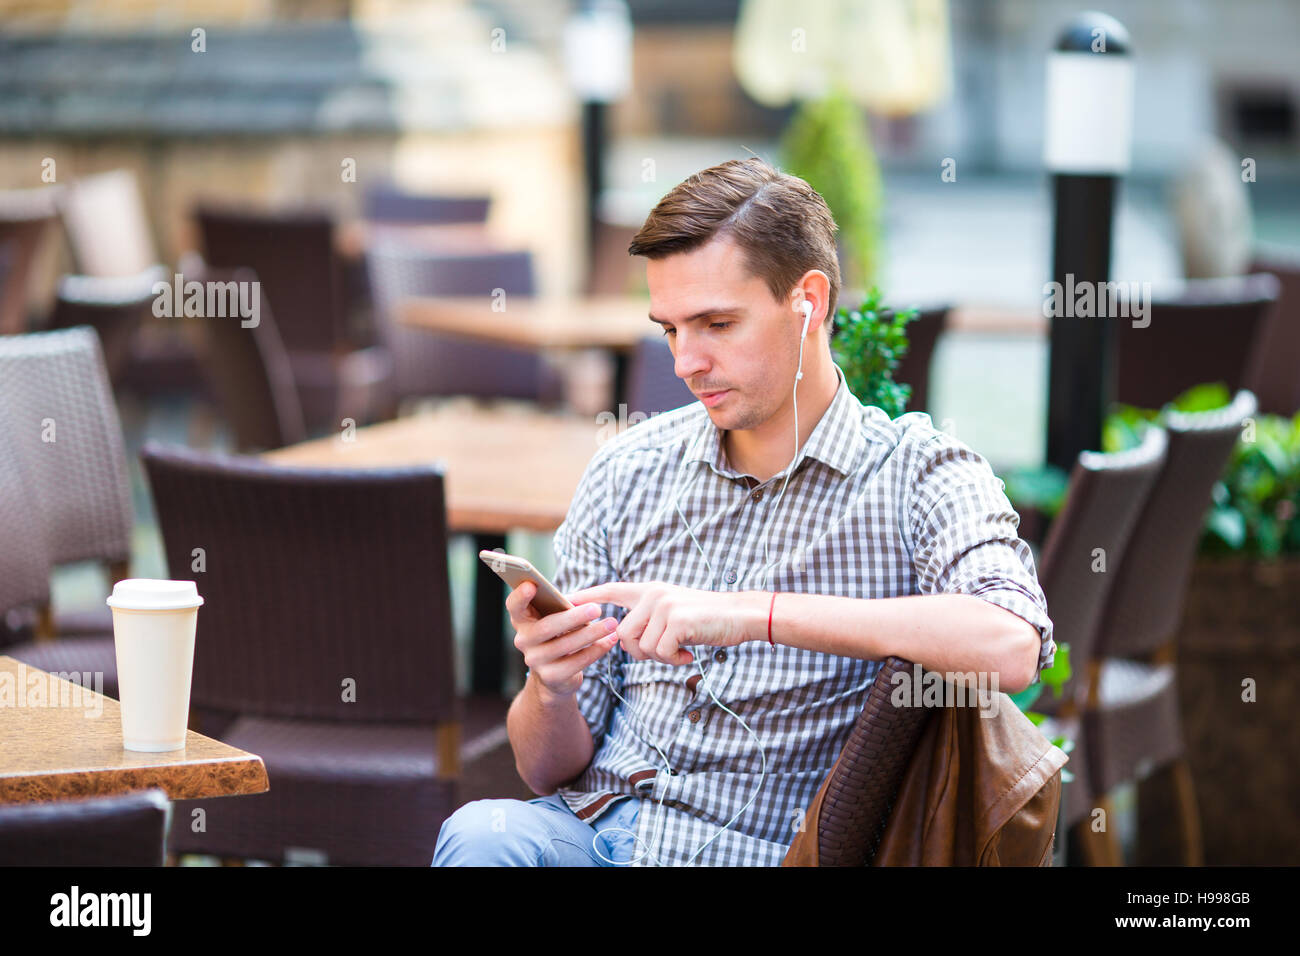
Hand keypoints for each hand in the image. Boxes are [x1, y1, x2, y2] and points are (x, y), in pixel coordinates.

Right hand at [507, 581, 620, 700]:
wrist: (554, 676)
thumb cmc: (557, 636)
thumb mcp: (553, 619)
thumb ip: (558, 607)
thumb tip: (584, 601)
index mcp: (522, 621)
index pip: (514, 606)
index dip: (520, 596)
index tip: (532, 585)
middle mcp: (523, 641)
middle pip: (548, 626)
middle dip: (574, 616)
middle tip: (597, 608)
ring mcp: (535, 661)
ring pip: (566, 644)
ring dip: (592, 633)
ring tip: (611, 623)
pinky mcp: (551, 677)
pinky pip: (578, 661)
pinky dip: (597, 649)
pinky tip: (610, 640)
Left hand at [564, 581, 759, 665]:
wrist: (740, 615)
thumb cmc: (707, 620)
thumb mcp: (673, 613)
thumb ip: (648, 620)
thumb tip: (622, 638)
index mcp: (650, 590)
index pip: (612, 590)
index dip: (587, 595)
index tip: (565, 599)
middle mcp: (653, 594)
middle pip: (624, 635)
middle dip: (641, 652)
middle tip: (667, 652)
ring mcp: (664, 605)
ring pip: (641, 647)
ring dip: (660, 657)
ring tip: (681, 649)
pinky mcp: (676, 620)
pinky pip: (660, 652)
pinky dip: (674, 660)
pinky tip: (690, 653)